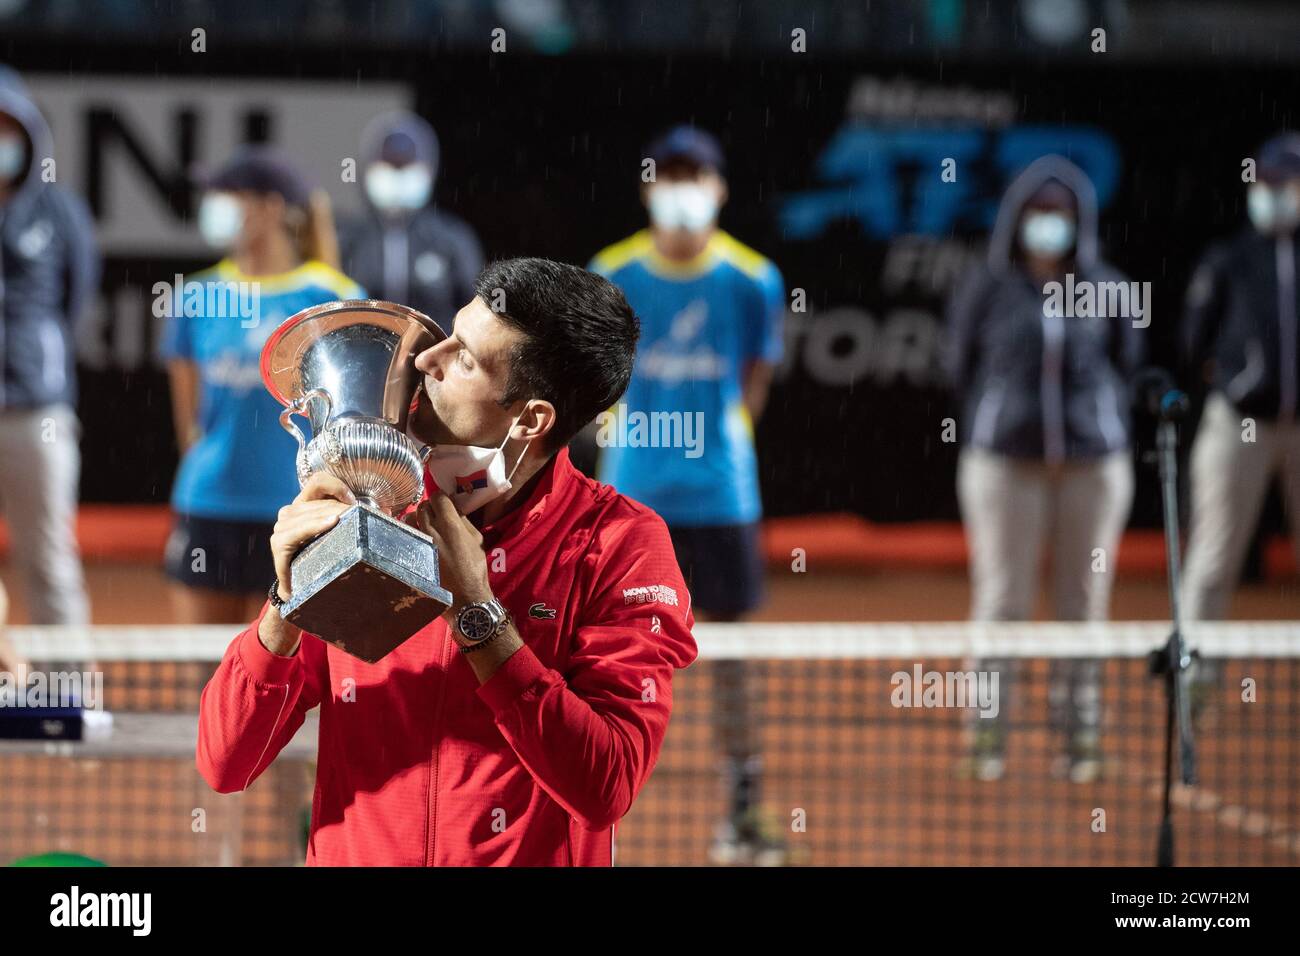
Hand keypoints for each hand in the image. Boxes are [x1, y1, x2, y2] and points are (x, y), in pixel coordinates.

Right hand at [270, 472, 356, 601]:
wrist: (303, 588)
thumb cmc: (325, 557)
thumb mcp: (342, 533)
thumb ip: (358, 517)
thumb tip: (388, 511)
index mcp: (305, 504)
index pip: (318, 481)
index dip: (336, 486)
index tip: (354, 503)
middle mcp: (290, 512)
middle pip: (318, 502)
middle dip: (340, 508)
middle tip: (360, 516)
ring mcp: (282, 527)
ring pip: (307, 514)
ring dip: (329, 516)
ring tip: (345, 521)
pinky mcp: (278, 544)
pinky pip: (294, 533)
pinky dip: (312, 527)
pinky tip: (330, 524)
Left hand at [405, 491, 492, 622]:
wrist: (464, 597)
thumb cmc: (474, 568)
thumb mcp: (477, 540)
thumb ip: (463, 520)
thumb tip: (453, 507)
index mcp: (451, 525)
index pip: (438, 497)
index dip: (440, 498)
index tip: (443, 503)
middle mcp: (432, 531)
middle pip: (422, 506)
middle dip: (428, 508)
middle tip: (433, 515)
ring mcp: (418, 544)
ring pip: (409, 519)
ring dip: (416, 520)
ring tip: (422, 527)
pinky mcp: (410, 555)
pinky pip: (404, 536)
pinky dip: (408, 533)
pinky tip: (415, 539)